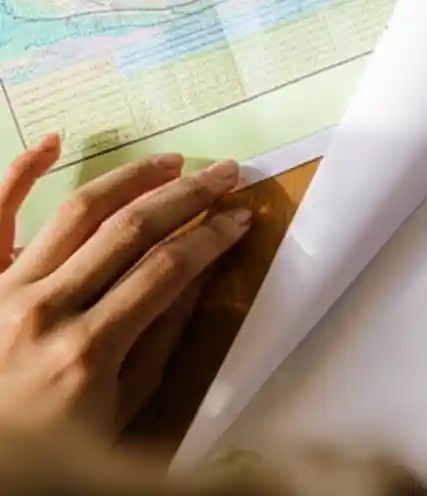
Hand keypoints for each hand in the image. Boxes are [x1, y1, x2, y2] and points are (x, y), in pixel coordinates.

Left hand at [0, 135, 251, 435]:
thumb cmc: (52, 446)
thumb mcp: (119, 413)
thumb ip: (158, 345)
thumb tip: (194, 280)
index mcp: (87, 353)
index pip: (165, 271)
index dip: (210, 237)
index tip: (240, 217)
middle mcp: (44, 311)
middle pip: (129, 230)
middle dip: (187, 196)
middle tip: (223, 174)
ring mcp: (4, 289)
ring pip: (75, 212)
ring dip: (130, 178)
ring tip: (170, 163)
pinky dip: (20, 173)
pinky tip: (52, 142)